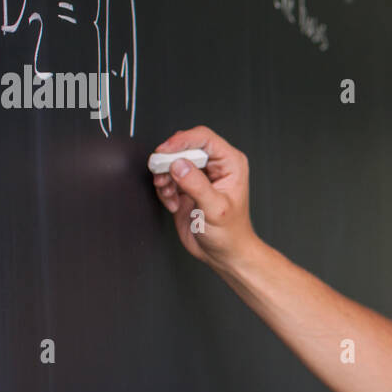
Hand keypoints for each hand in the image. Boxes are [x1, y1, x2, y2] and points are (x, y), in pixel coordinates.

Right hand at [151, 126, 256, 268]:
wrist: (224, 253)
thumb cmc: (230, 234)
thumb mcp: (215, 209)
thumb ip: (196, 185)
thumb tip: (179, 164)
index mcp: (230, 163)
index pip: (203, 138)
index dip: (182, 141)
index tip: (165, 151)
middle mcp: (215, 166)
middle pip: (184, 147)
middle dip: (169, 161)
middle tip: (162, 174)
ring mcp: (199, 176)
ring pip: (172, 161)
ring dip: (164, 176)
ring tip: (168, 193)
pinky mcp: (186, 187)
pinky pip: (167, 177)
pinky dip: (164, 189)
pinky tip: (173, 203)